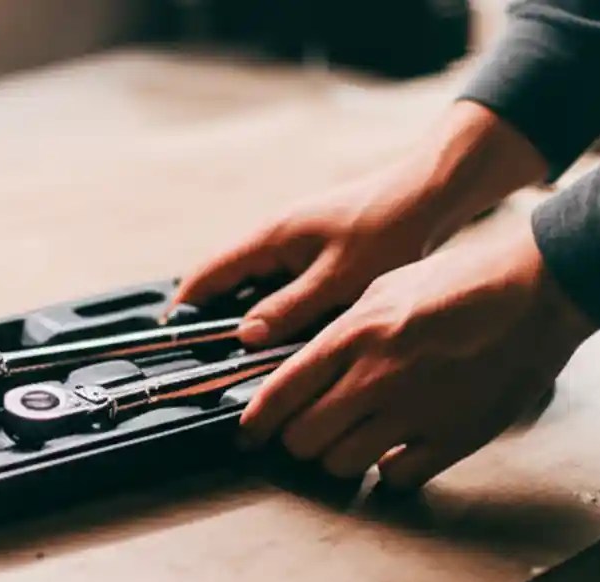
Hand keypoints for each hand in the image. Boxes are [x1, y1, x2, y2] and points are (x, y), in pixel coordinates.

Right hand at [169, 101, 549, 346]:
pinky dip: (276, 315)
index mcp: (268, 238)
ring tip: (242, 365)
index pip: (205, 276)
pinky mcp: (312, 256)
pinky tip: (286, 343)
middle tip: (209, 368)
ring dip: (247, 322)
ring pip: (253, 291)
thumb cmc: (388, 229)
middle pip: (224, 286)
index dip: (183, 310)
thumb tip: (245, 336)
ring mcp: (291, 247)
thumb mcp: (339, 278)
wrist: (429, 195)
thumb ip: (290, 307)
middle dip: (213, 323)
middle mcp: (272, 239)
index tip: (170, 344)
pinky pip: (280, 290)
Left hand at [237, 225, 595, 489]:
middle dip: (296, 440)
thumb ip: (343, 329)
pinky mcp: (453, 438)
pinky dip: (390, 470)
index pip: (283, 391)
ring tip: (349, 440)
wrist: (538, 292)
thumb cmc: (464, 281)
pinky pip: (397, 477)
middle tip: (305, 433)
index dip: (257, 419)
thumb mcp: (388, 287)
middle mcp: (378, 377)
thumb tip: (306, 363)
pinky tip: (395, 450)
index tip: (250, 430)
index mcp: (356, 334)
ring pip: (342, 464)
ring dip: (337, 457)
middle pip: (304, 438)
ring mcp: (415, 413)